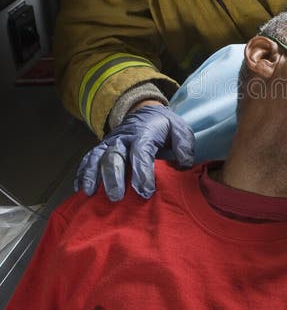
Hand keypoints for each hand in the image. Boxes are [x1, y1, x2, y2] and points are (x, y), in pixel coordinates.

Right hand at [75, 103, 194, 200]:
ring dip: (92, 175)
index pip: (141, 153)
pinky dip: (81, 173)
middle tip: (116, 197)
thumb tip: (184, 164)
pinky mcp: (101, 148)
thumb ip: (184, 146)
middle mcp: (123, 138)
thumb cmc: (164, 127)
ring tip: (90, 193)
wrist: (145, 112)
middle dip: (114, 177)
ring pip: (97, 157)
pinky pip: (87, 159)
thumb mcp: (180, 130)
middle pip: (114, 156)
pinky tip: (79, 188)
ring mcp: (109, 143)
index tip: (146, 192)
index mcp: (144, 133)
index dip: (142, 173)